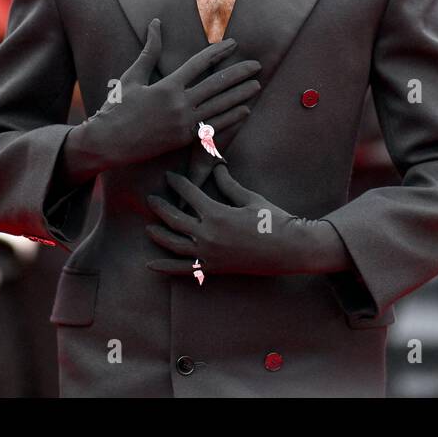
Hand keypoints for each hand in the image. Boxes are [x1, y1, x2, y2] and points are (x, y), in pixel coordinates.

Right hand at [63, 19, 261, 173]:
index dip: (218, 52)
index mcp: (167, 86)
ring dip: (240, 95)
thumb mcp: (132, 77)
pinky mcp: (184, 140)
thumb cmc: (117, 108)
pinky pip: (213, 127)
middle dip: (238, 73)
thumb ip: (149, 51)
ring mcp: (183, 124)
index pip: (199, 64)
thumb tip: (156, 23)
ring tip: (256, 86)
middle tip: (256, 66)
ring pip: (219, 106)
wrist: (108, 142)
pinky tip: (244, 110)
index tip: (234, 44)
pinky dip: (230, 118)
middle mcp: (179, 104)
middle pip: (216, 84)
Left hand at [145, 164, 327, 275]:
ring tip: (148, 227)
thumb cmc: (274, 220)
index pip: (189, 194)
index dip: (177, 183)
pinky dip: (166, 267)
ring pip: (174, 244)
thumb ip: (229, 184)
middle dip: (160, 207)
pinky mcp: (213, 268)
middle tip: (150, 199)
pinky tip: (150, 265)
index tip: (169, 176)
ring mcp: (209, 254)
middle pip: (174, 219)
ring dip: (158, 235)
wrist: (290, 249)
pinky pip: (184, 269)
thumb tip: (216, 167)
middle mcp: (208, 235)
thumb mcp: (250, 198)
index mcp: (216, 214)